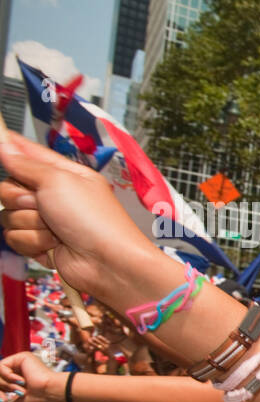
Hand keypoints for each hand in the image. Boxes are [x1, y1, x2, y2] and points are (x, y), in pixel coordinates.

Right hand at [0, 134, 154, 300]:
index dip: (12, 149)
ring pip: (9, 216)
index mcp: (63, 175)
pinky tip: (55, 246)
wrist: (106, 262)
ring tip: (56, 230)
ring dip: (30, 224)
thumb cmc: (94, 219)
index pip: (28, 155)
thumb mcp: (59, 180)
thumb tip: (6, 144)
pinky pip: (15, 238)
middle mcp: (53, 196)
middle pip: (9, 188)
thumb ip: (27, 163)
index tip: (0, 139)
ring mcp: (46, 221)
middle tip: (41, 204)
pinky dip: (33, 243)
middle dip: (21, 199)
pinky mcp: (41, 244)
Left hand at [0, 351, 57, 401]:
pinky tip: (21, 381)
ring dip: (4, 384)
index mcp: (17, 380)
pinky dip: (7, 376)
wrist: (48, 394)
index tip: (3, 401)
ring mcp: (19, 363)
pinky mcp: (21, 357)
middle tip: (5, 399)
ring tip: (17, 390)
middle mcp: (18, 370)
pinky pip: (2, 366)